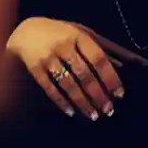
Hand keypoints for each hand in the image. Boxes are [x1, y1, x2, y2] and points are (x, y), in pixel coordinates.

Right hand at [7, 17, 122, 120]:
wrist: (27, 32)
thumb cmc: (61, 33)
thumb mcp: (80, 33)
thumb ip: (98, 47)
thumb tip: (121, 66)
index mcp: (79, 36)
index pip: (99, 59)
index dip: (110, 77)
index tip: (119, 94)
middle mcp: (63, 46)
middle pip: (84, 74)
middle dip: (98, 94)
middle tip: (108, 110)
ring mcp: (48, 57)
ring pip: (68, 84)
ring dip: (82, 102)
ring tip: (93, 115)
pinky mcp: (35, 68)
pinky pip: (49, 88)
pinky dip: (61, 101)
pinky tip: (71, 111)